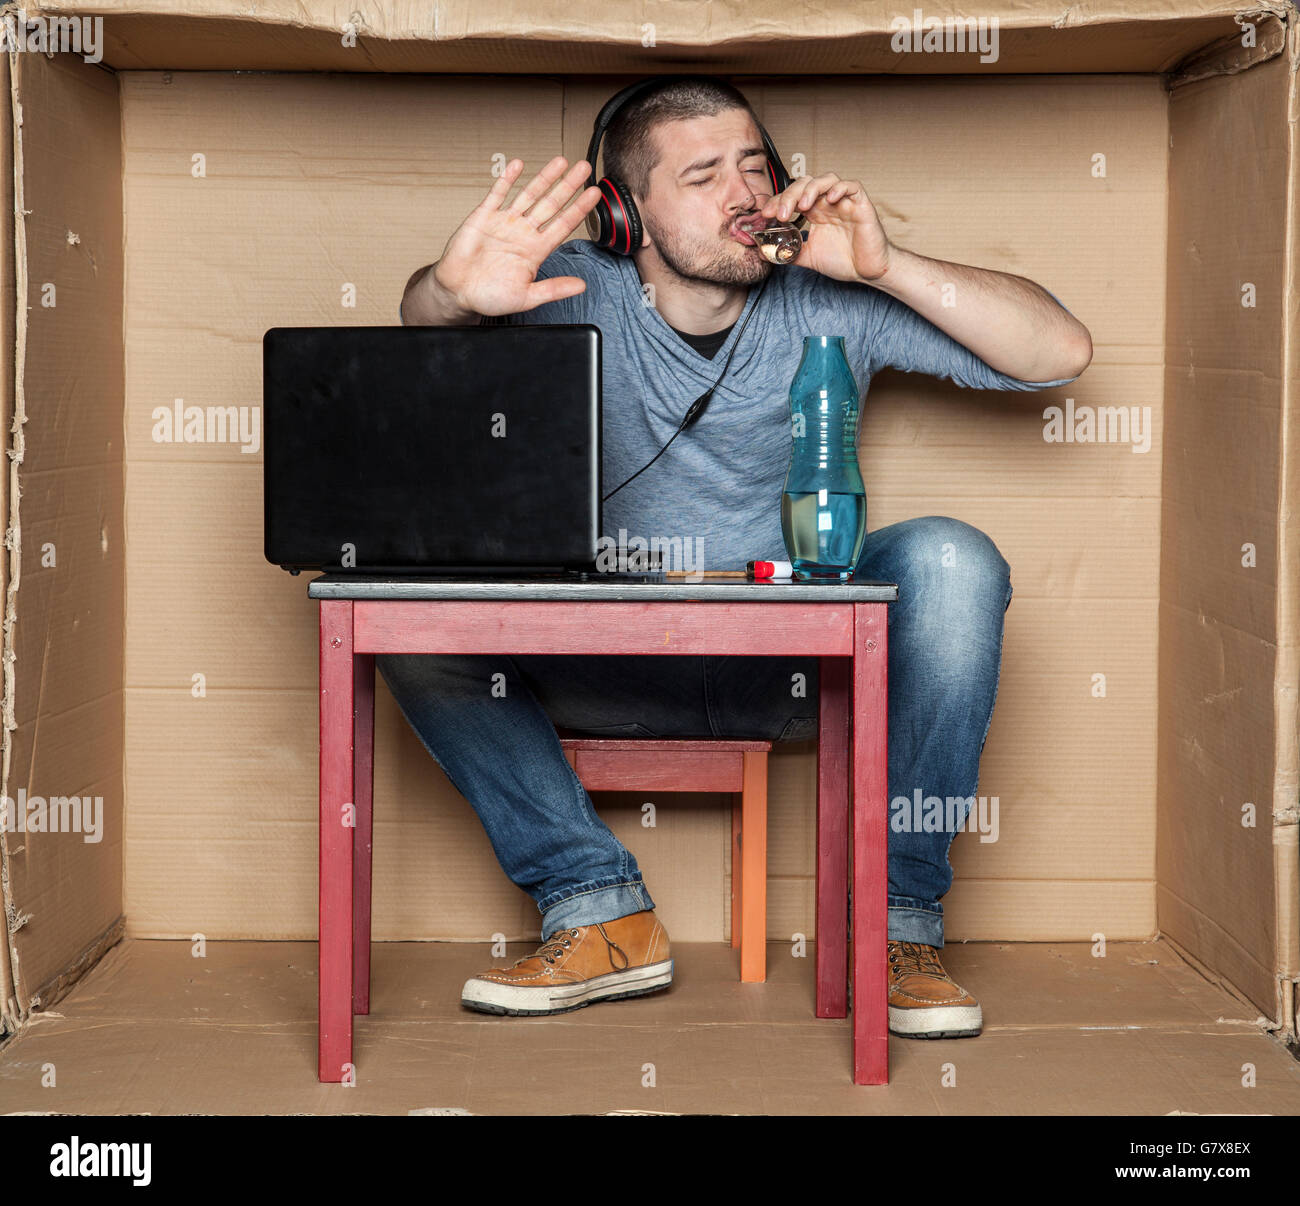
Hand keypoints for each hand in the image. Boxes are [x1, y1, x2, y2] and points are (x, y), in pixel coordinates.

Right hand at [434, 156, 602, 315]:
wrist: (458, 293)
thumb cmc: (489, 297)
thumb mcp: (527, 298)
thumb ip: (554, 289)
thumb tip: (581, 286)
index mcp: (535, 251)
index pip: (563, 225)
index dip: (579, 209)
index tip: (594, 194)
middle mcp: (523, 233)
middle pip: (551, 204)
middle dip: (568, 186)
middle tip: (584, 168)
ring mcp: (505, 222)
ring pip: (529, 194)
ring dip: (545, 177)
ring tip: (560, 161)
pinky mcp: (484, 217)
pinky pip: (497, 194)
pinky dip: (507, 179)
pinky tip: (518, 165)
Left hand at [761, 174, 891, 282]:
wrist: (867, 271)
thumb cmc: (843, 261)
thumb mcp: (808, 257)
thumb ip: (788, 253)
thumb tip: (764, 254)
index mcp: (814, 212)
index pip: (792, 197)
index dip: (778, 201)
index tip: (766, 214)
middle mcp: (828, 203)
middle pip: (805, 184)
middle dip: (789, 195)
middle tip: (781, 214)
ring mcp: (844, 201)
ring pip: (826, 179)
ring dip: (811, 189)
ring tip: (802, 206)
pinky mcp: (861, 204)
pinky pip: (852, 186)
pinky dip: (840, 188)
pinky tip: (830, 199)